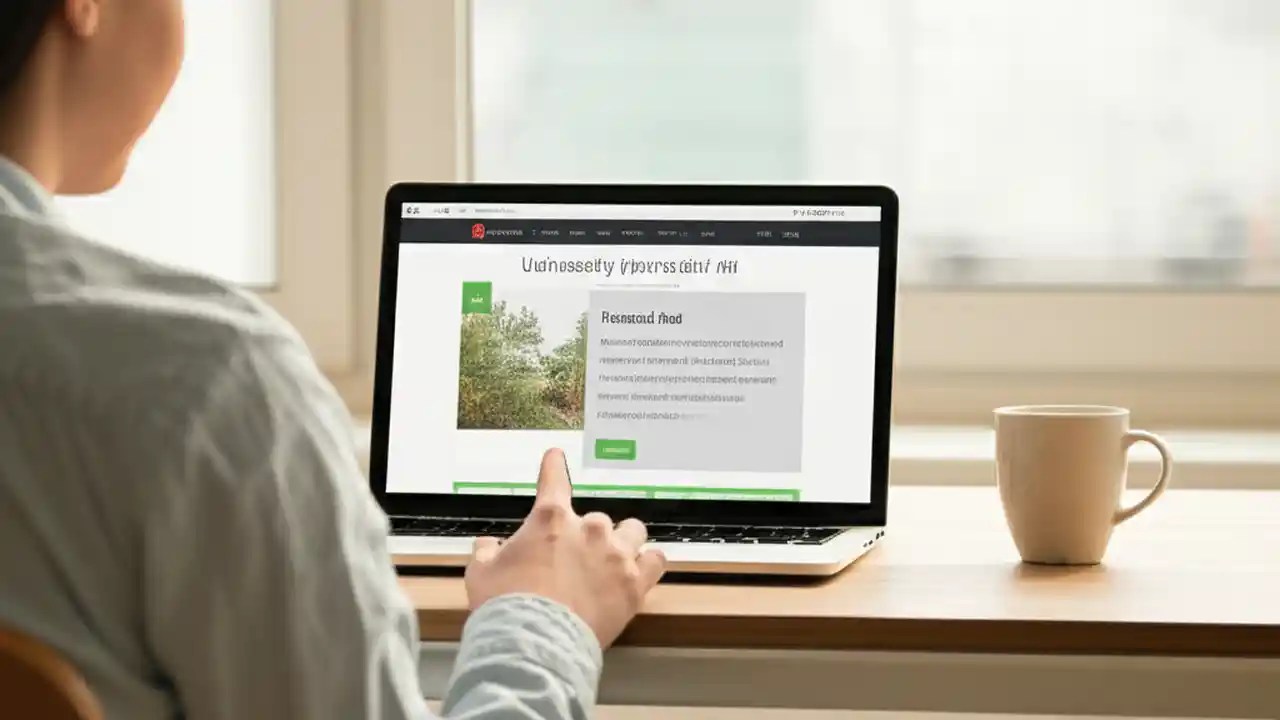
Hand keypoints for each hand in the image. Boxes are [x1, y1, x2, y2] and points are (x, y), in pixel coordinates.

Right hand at [464, 448, 666, 647]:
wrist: (533, 643)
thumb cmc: (507, 607)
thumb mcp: (482, 573)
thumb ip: (487, 552)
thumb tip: (487, 546)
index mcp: (550, 520)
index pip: (554, 480)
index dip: (554, 467)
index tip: (557, 457)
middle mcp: (588, 529)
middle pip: (597, 519)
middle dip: (587, 537)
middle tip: (576, 562)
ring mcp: (615, 554)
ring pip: (633, 531)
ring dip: (624, 541)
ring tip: (615, 559)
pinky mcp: (634, 583)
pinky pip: (656, 560)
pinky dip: (648, 563)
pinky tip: (642, 569)